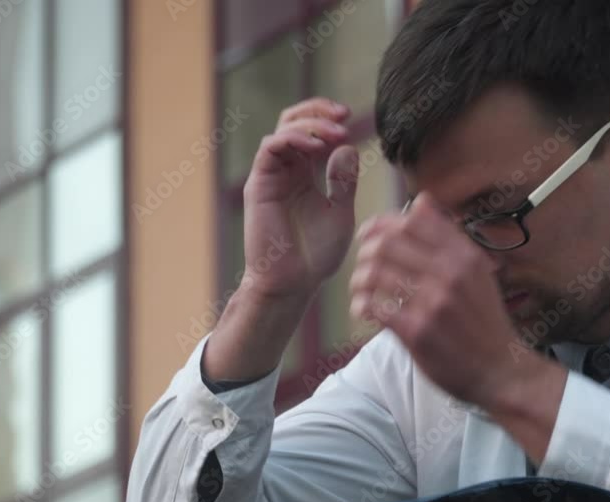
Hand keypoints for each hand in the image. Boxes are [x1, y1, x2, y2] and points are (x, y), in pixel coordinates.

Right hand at [241, 97, 359, 298]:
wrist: (294, 283)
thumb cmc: (316, 255)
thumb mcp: (340, 211)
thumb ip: (343, 180)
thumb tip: (348, 147)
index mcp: (304, 174)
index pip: (310, 132)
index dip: (326, 118)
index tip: (350, 118)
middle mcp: (285, 171)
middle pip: (292, 121)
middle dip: (318, 111)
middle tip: (343, 116)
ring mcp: (270, 176)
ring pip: (282, 130)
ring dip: (310, 125)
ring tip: (335, 134)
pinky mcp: (259, 185)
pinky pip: (270, 148)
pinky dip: (293, 139)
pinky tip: (316, 146)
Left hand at [348, 193, 551, 407]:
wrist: (501, 369)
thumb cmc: (485, 321)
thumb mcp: (477, 272)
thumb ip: (448, 237)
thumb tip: (422, 200)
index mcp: (465, 255)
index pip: (412, 221)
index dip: (382, 224)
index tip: (369, 235)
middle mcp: (450, 273)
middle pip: (389, 244)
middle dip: (365, 252)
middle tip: (361, 265)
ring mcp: (433, 302)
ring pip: (377, 273)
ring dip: (360, 280)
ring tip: (359, 290)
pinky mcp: (418, 331)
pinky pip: (377, 306)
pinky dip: (363, 305)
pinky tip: (363, 310)